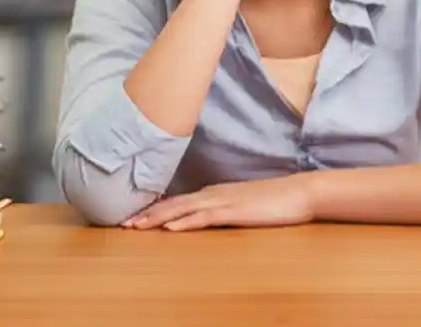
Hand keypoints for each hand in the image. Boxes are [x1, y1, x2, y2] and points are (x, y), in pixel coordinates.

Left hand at [122, 175, 316, 230]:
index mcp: (214, 193)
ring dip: (157, 218)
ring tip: (135, 226)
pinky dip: (184, 221)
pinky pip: (204, 217)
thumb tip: (208, 217)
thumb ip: (225, 209)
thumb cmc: (274, 201)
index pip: (177, 201)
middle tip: (122, 224)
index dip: (154, 209)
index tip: (134, 218)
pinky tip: (169, 228)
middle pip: (172, 204)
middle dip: (146, 214)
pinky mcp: (234, 210)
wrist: (298, 193)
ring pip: (182, 209)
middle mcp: (213, 194)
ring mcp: (222, 201)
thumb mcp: (243, 205)